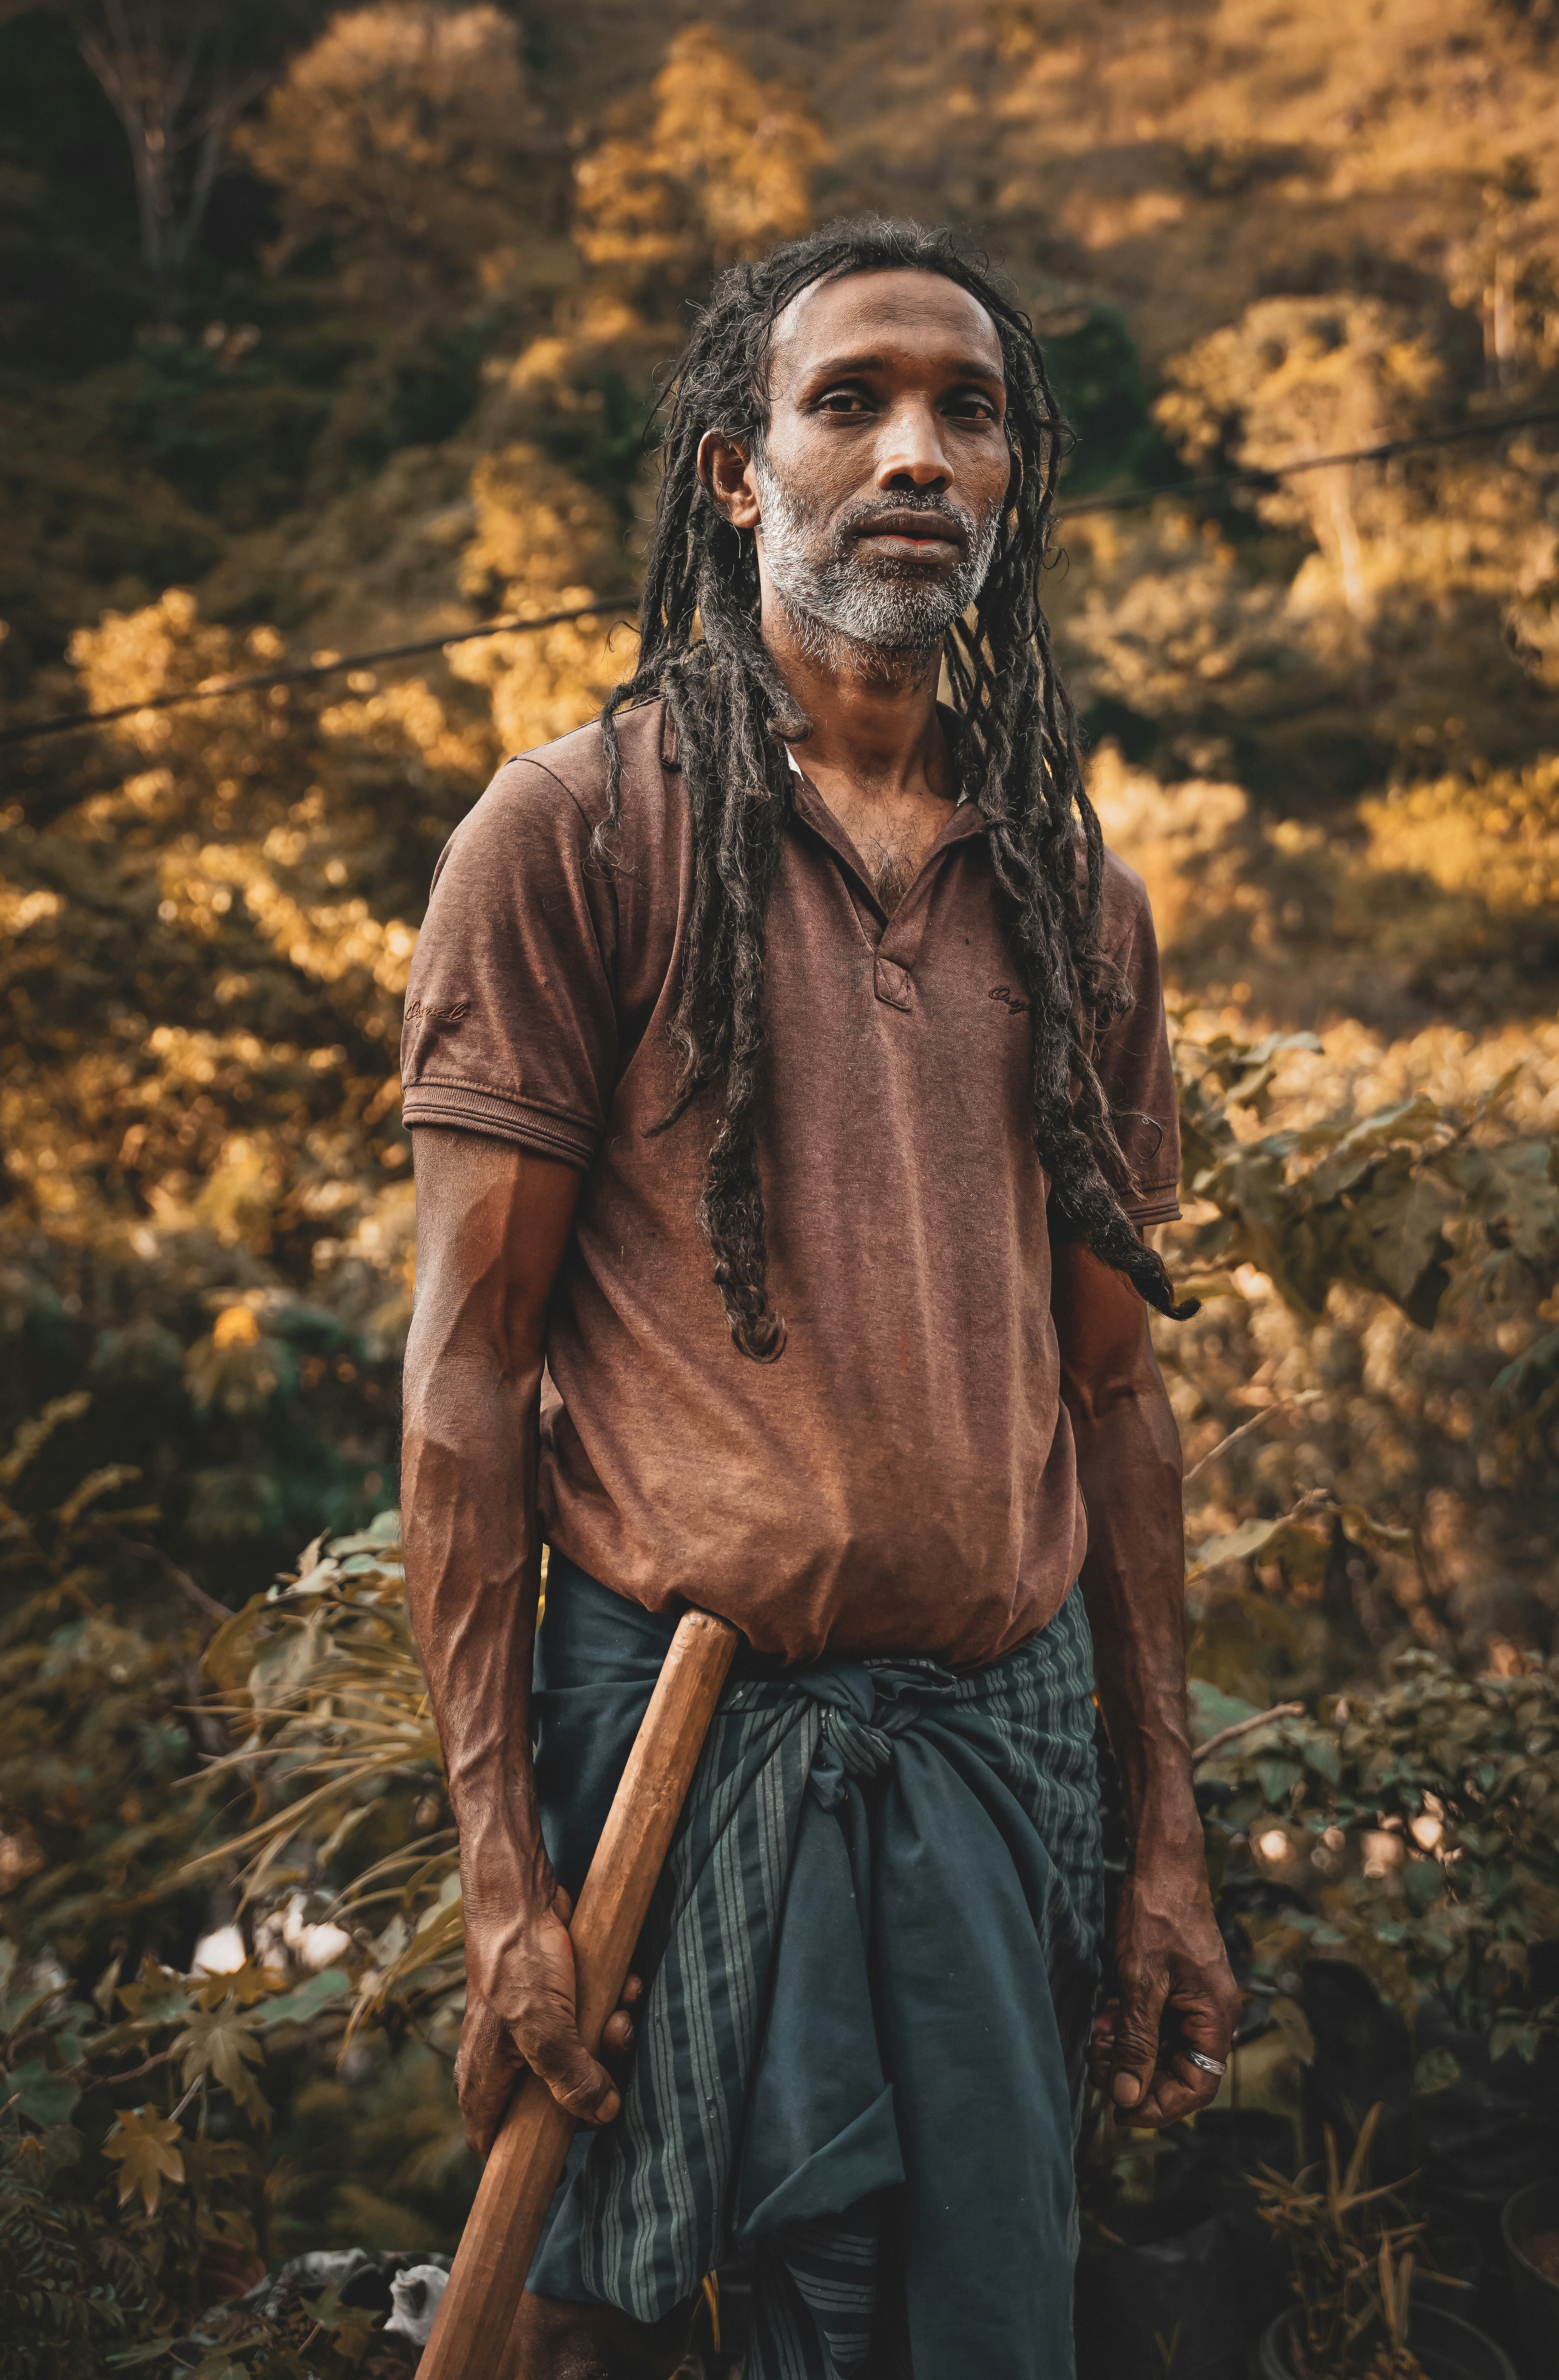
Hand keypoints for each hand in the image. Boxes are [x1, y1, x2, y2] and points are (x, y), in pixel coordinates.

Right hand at [456, 1878, 642, 2156]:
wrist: (521, 1896)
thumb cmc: (517, 1962)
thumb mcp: (543, 2028)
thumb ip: (570, 2078)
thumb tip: (603, 2114)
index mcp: (484, 2081)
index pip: (495, 2145)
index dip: (528, 2158)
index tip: (566, 2159)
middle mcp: (504, 2064)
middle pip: (554, 2104)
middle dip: (592, 2083)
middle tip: (608, 2051)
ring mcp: (530, 2034)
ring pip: (580, 2062)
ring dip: (609, 2039)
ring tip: (619, 2011)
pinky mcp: (556, 2006)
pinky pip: (590, 2025)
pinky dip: (610, 2010)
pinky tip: (624, 1987)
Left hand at [1090, 1852, 1240, 2127]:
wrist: (1162, 1862)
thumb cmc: (1158, 1915)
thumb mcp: (1141, 1982)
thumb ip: (1136, 2042)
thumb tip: (1127, 2096)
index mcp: (1215, 2018)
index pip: (1197, 2086)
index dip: (1159, 2106)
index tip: (1119, 2112)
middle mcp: (1210, 2014)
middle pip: (1179, 2071)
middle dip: (1137, 2077)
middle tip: (1096, 2069)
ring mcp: (1192, 1999)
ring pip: (1162, 2049)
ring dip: (1128, 2054)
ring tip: (1095, 2044)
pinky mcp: (1174, 1985)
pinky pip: (1155, 2024)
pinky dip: (1128, 2030)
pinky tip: (1102, 2023)